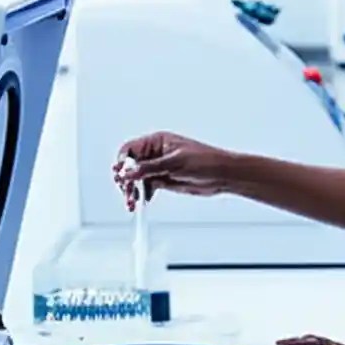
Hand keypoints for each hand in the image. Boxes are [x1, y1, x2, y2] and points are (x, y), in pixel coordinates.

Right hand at [113, 131, 234, 209]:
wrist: (222, 175)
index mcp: (157, 141)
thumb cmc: (206, 161)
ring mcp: (159, 168)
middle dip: (126, 179)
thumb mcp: (175, 163)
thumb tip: (129, 172)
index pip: (131, 149)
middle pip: (130, 166)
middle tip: (127, 191)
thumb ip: (150, 168)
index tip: (122, 175)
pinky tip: (141, 202)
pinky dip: (142, 195)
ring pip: (136, 179)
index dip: (123, 163)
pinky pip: (146, 188)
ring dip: (132, 190)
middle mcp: (156, 154)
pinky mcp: (164, 180)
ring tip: (132, 202)